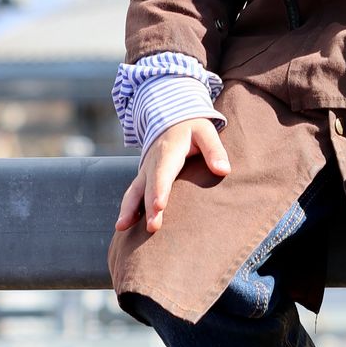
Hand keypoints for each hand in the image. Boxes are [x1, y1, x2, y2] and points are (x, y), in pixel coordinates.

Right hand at [116, 118, 229, 234]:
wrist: (171, 119)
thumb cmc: (193, 129)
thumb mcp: (207, 133)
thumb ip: (215, 151)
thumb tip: (223, 170)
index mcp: (168, 151)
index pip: (163, 173)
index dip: (160, 190)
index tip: (159, 206)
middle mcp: (152, 163)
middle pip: (148, 187)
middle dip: (148, 208)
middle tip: (152, 227)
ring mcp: (145, 171)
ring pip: (134, 191)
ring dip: (128, 209)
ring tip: (121, 227)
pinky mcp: (143, 177)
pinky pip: (133, 193)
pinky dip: (127, 208)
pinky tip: (123, 225)